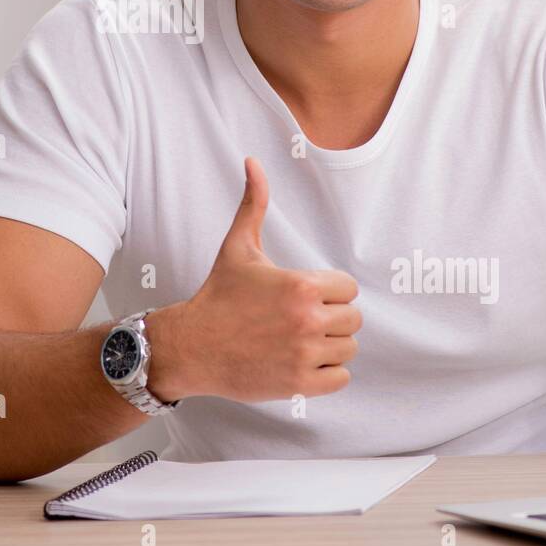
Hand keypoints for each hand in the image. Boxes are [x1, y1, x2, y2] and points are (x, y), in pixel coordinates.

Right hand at [148, 157, 361, 403]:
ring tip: (298, 340)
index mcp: (301, 285)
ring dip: (330, 346)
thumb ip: (254, 203)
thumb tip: (252, 162)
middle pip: (353, 319)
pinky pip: (341, 378)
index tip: (302, 296)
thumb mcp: (238, 247)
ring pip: (348, 348)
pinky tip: (301, 361)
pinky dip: (327, 373)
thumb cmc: (218, 295)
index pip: (349, 288)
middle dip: (331, 318)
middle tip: (299, 319)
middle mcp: (308, 320)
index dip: (329, 291)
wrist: (192, 345)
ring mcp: (305, 354)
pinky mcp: (301, 384)